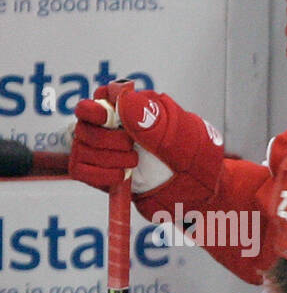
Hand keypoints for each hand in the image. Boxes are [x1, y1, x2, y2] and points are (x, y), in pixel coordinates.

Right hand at [69, 88, 222, 200]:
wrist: (200, 192)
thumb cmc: (195, 159)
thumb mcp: (183, 139)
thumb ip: (154, 122)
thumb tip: (125, 101)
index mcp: (132, 108)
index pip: (99, 100)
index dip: (97, 110)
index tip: (110, 120)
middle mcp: (113, 126)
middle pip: (85, 125)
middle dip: (107, 140)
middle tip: (133, 151)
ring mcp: (104, 149)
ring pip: (81, 148)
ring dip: (107, 159)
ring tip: (133, 164)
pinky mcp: (100, 173)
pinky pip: (80, 170)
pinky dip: (99, 176)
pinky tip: (122, 178)